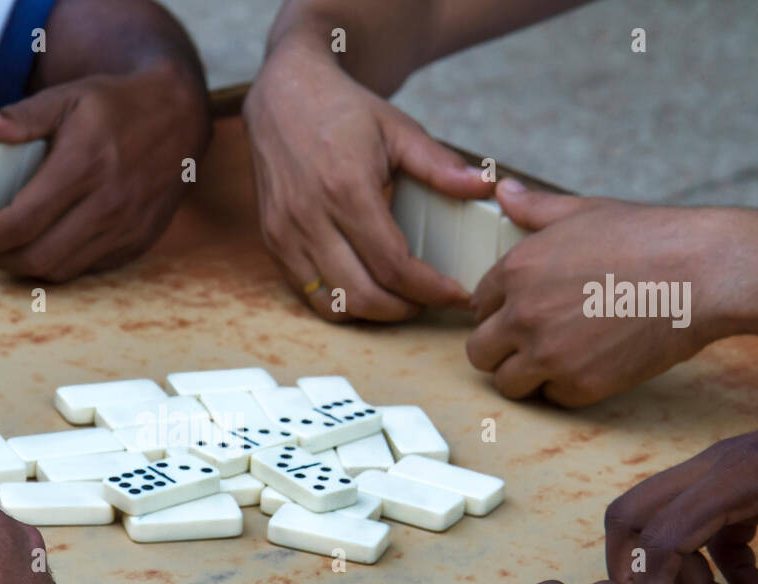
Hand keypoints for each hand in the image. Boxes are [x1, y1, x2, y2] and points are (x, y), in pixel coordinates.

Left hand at [0, 63, 210, 281]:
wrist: (180, 117)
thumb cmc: (117, 106)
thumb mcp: (68, 97)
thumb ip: (23, 116)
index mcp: (83, 166)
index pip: (22, 221)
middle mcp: (107, 203)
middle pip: (39, 256)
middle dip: (2, 258)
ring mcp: (125, 228)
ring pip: (63, 269)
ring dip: (29, 266)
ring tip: (14, 248)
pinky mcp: (137, 242)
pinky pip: (90, 268)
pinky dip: (62, 263)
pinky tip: (51, 244)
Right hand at [243, 40, 489, 321]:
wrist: (282, 96)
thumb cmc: (342, 111)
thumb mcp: (397, 128)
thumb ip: (439, 164)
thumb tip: (485, 187)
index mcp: (346, 188)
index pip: (393, 264)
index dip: (430, 289)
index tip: (456, 294)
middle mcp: (310, 217)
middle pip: (363, 295)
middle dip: (404, 309)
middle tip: (429, 302)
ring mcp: (286, 234)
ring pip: (332, 304)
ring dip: (371, 313)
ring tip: (399, 299)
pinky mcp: (273, 242)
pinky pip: (308, 294)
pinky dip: (341, 301)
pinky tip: (365, 287)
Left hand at [467, 181, 755, 405]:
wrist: (705, 273)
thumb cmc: (650, 237)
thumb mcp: (586, 212)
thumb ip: (536, 209)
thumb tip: (505, 190)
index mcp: (516, 270)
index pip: (478, 305)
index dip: (499, 311)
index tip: (522, 312)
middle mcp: (522, 314)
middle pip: (479, 351)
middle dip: (501, 349)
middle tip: (533, 342)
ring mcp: (548, 353)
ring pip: (507, 383)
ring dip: (528, 374)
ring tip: (560, 358)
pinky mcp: (580, 385)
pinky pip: (553, 398)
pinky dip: (569, 388)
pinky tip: (593, 364)